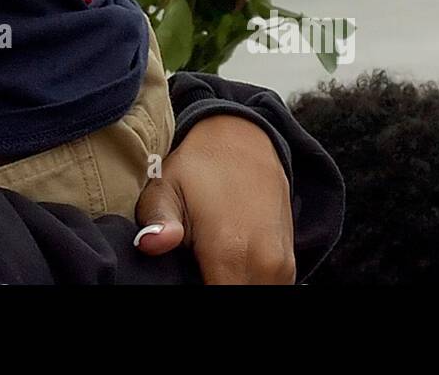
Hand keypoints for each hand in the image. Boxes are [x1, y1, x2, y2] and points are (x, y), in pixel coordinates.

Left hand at [134, 115, 295, 284]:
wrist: (245, 137)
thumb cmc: (198, 165)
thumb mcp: (165, 184)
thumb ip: (157, 220)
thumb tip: (149, 245)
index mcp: (230, 252)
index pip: (214, 300)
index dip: (192, 292)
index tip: (182, 277)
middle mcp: (264, 264)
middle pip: (236, 301)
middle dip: (211, 289)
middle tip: (191, 269)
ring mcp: (282, 266)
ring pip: (255, 296)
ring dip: (231, 287)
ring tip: (207, 265)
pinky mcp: (289, 265)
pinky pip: (269, 290)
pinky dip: (247, 284)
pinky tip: (227, 267)